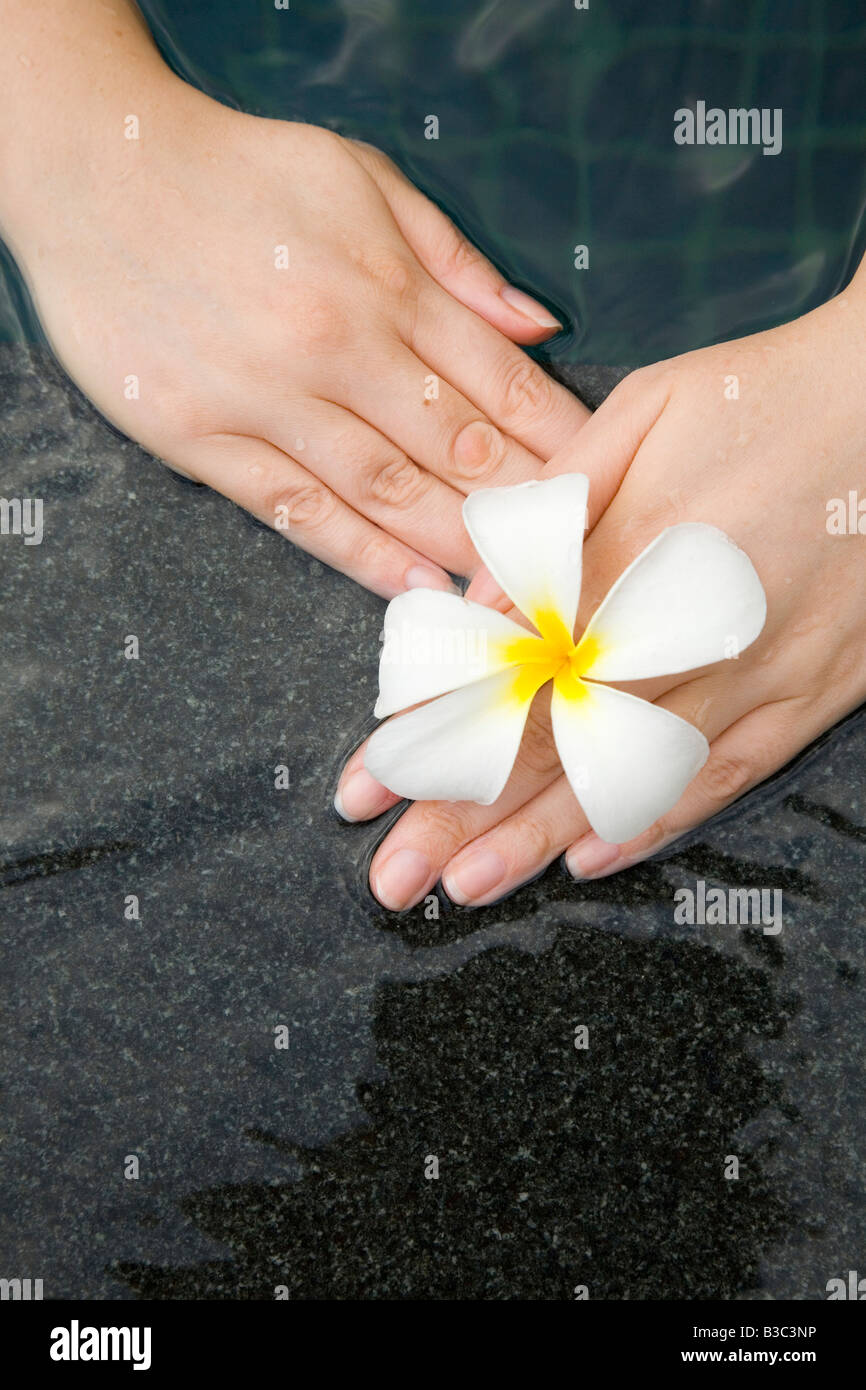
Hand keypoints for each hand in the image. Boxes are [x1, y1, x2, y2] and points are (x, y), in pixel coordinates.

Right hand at [1, 63, 588, 594]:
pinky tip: (412, 587)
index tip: (596, 484)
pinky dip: (361, 556)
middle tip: (568, 556)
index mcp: (386, 283)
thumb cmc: (238, 172)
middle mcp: (337, 347)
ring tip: (508, 589)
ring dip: (454, 544)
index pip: (498, 381)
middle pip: (454, 447)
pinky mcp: (208, 440)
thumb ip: (455, 259)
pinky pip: (299, 511)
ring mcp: (269, 400)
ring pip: (386, 490)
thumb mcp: (362, 178)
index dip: (557, 441)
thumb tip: (539, 325)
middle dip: (521, 507)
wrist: (99, 173)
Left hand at [336, 290, 865, 906]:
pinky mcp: (811, 692)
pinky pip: (721, 774)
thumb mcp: (642, 415)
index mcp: (629, 558)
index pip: (509, 669)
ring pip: (628, 773)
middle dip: (462, 812)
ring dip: (538, 837)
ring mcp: (755, 672)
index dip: (434, 732)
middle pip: (554, 739)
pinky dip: (654, 819)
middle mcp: (685, 631)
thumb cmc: (763, 396)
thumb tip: (480, 595)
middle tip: (393, 876)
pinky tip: (589, 858)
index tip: (371, 783)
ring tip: (467, 884)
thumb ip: (556, 509)